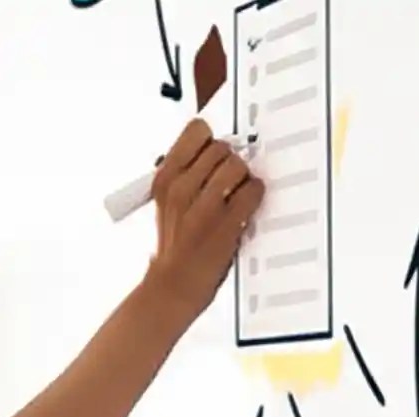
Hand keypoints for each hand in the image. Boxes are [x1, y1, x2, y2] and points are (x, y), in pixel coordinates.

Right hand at [144, 118, 265, 316]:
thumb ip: (185, 174)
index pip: (196, 131)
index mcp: (164, 178)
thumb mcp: (166, 203)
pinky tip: (245, 206)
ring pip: (238, 165)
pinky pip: (253, 189)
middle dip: (228, 160)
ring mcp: (203, 205)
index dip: (210, 138)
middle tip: (227, 180)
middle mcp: (180, 187)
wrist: (173, 284)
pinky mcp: (226, 222)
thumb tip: (217, 150)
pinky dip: (254, 195)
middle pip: (221, 147)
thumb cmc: (174, 243)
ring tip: (236, 194)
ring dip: (243, 177)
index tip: (213, 152)